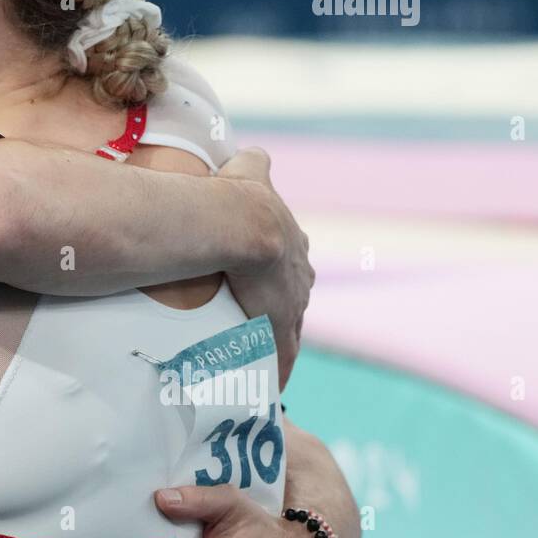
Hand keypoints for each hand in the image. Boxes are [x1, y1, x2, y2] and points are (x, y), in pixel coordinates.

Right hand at [218, 148, 312, 388]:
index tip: (262, 282)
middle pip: (294, 297)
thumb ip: (253, 162)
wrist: (240, 224)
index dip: (276, 273)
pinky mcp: (280, 328)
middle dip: (279, 307)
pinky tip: (267, 386)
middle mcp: (300, 274)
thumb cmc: (238, 196)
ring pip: (289, 328)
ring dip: (274, 340)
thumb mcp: (249, 171)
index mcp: (291, 242)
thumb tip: (253, 152)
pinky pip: (280, 355)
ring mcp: (293, 303)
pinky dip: (274, 369)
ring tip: (255, 355)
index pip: (290, 263)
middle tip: (256, 319)